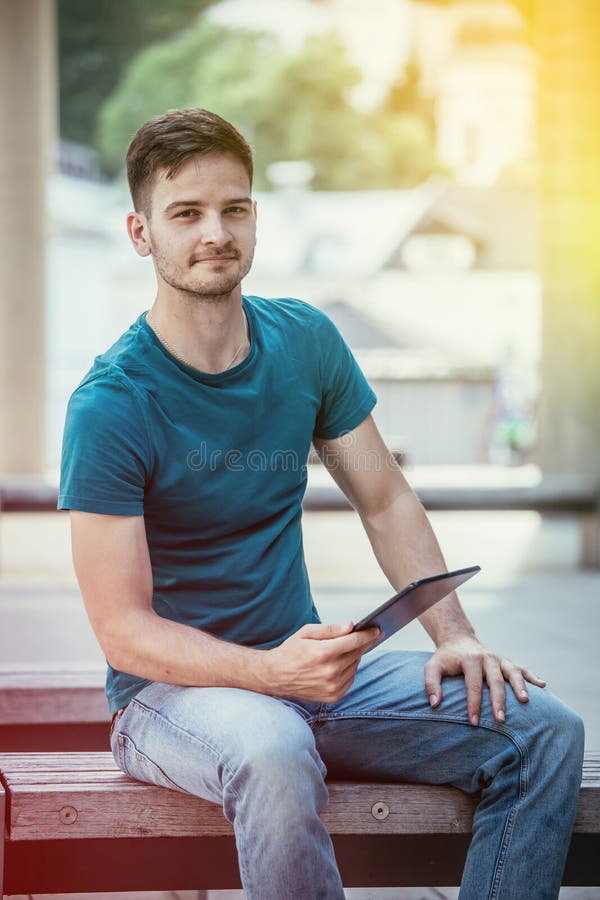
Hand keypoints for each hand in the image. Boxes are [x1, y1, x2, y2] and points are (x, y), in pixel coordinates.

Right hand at [265, 621, 380, 702]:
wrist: (275, 677)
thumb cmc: (290, 651)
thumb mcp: (306, 632)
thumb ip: (330, 629)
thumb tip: (351, 625)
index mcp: (323, 653)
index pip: (354, 641)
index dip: (367, 634)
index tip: (376, 629)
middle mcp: (330, 672)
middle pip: (357, 653)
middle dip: (363, 643)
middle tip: (369, 635)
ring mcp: (332, 686)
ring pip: (355, 665)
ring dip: (354, 656)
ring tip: (347, 649)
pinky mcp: (333, 696)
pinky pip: (351, 678)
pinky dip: (349, 669)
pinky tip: (341, 663)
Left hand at [424, 633, 546, 725]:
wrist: (459, 641)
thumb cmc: (446, 659)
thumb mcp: (433, 667)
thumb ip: (431, 684)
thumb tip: (434, 704)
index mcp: (470, 660)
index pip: (473, 684)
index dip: (473, 704)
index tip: (473, 722)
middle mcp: (488, 658)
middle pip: (495, 681)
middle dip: (498, 701)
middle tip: (500, 719)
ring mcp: (500, 659)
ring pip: (512, 672)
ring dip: (520, 686)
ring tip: (525, 701)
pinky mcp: (507, 661)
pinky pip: (522, 667)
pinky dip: (532, 675)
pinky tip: (543, 685)